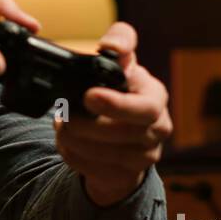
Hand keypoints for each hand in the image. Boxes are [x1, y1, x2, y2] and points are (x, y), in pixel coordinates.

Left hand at [53, 21, 172, 206]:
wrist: (125, 134)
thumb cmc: (121, 92)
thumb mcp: (121, 65)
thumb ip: (119, 46)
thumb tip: (110, 44)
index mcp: (155, 97)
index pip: (146, 105)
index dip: (117, 104)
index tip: (88, 96)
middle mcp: (158, 127)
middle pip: (125, 133)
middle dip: (89, 125)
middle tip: (64, 115)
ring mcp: (147, 155)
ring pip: (108, 154)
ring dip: (77, 140)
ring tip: (62, 125)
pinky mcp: (129, 175)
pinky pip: (96, 169)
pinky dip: (74, 155)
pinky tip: (67, 142)